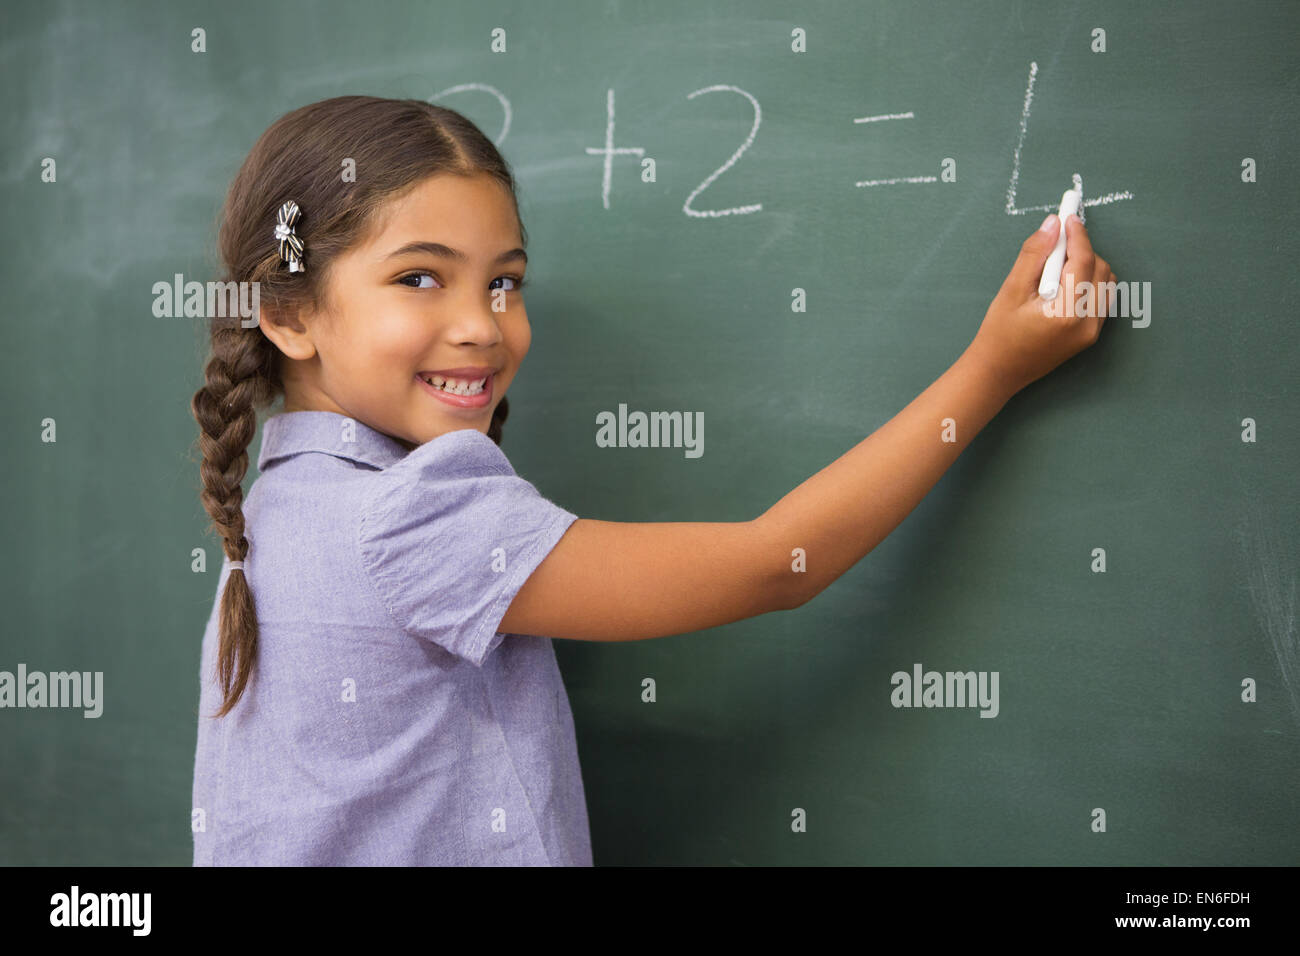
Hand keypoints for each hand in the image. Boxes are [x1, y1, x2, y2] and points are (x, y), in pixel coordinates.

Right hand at [966, 214, 1115, 395]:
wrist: (999, 372)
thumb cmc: (999, 333)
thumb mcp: (1011, 290)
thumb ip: (1034, 255)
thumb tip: (1053, 224)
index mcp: (1067, 312)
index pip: (1083, 261)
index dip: (1077, 235)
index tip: (1068, 217)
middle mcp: (1087, 323)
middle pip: (1100, 269)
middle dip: (1081, 251)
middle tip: (1055, 247)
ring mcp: (1092, 331)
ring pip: (1106, 283)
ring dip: (1088, 267)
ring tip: (1057, 271)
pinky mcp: (1090, 335)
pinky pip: (1101, 299)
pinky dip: (1088, 284)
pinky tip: (1064, 286)